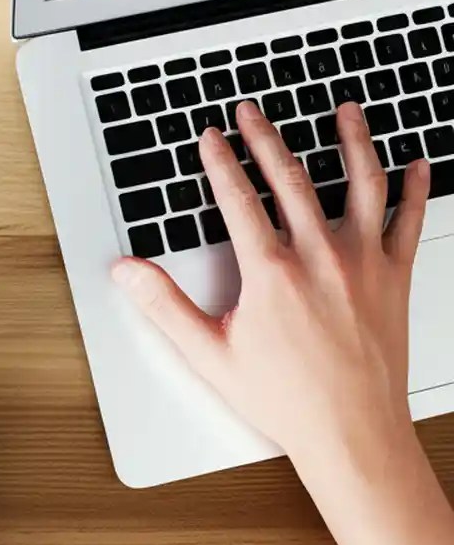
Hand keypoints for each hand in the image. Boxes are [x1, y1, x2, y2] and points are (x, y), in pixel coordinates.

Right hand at [114, 100, 453, 544]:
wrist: (352, 433)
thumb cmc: (285, 399)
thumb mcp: (208, 353)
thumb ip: (163, 306)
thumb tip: (127, 270)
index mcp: (271, 272)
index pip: (237, 199)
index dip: (219, 161)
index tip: (211, 136)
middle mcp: (320, 257)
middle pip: (291, 178)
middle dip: (267, 138)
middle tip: (253, 112)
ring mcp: (363, 264)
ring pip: (360, 184)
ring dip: (351, 142)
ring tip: (345, 111)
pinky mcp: (396, 278)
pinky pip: (408, 221)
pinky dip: (414, 188)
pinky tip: (417, 164)